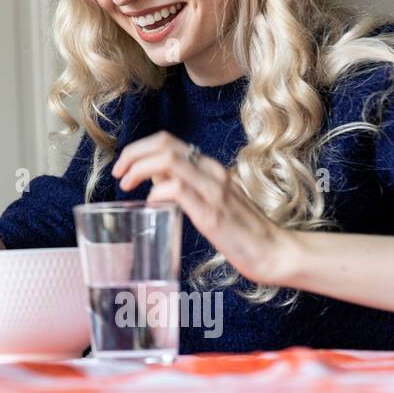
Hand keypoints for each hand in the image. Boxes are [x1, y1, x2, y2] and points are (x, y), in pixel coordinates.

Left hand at [112, 131, 291, 284]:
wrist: (274, 251)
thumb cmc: (241, 229)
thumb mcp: (210, 198)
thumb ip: (184, 184)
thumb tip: (153, 176)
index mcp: (209, 167)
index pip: (167, 141)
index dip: (138, 149)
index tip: (123, 167)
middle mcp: (212, 172)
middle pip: (164, 144)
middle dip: (132, 154)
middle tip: (119, 174)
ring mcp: (214, 191)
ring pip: (169, 161)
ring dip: (139, 168)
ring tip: (126, 184)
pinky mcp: (213, 213)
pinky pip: (178, 190)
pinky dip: (158, 193)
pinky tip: (151, 205)